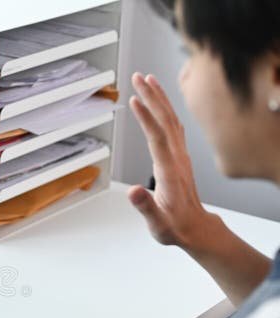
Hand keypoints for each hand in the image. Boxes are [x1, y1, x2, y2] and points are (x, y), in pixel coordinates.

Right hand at [128, 73, 212, 248]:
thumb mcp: (158, 224)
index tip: (134, 99)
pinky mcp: (179, 156)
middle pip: (165, 120)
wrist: (195, 228)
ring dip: (159, 98)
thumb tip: (133, 192)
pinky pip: (173, 126)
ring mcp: (180, 155)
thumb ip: (145, 207)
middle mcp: (177, 158)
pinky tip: (159, 103)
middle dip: (152, 96)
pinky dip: (164, 109)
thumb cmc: (175, 227)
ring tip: (147, 80)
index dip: (146, 118)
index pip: (156, 138)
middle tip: (137, 77)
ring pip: (171, 119)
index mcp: (169, 171)